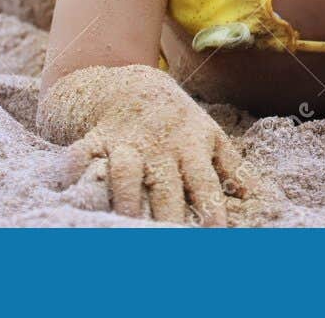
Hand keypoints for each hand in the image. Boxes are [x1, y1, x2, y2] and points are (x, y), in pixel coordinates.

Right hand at [39, 64, 265, 225]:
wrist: (135, 84)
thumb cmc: (179, 119)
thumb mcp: (210, 136)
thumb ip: (233, 167)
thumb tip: (261, 197)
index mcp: (190, 147)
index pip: (203, 180)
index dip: (210, 205)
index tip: (217, 231)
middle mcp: (159, 147)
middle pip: (164, 184)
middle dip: (168, 212)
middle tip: (170, 239)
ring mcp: (127, 142)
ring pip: (125, 171)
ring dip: (125, 195)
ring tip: (126, 221)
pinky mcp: (98, 139)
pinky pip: (83, 152)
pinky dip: (72, 165)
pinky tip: (63, 181)